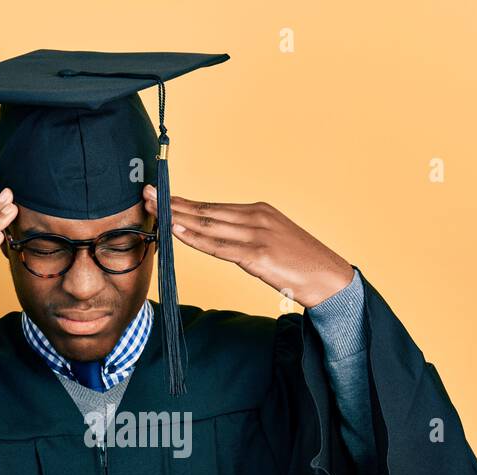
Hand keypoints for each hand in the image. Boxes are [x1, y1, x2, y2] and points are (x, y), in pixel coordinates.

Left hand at [143, 184, 352, 309]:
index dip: (185, 203)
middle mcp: (256, 217)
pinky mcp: (257, 255)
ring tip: (153, 210)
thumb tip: (219, 241)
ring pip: (208, 225)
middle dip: (173, 204)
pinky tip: (176, 231)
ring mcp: (256, 235)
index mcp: (260, 211)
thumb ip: (246, 238)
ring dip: (177, 217)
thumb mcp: (273, 242)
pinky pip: (218, 246)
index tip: (161, 197)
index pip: (213, 207)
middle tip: (146, 194)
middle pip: (206, 211)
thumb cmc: (302, 266)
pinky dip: (194, 238)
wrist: (330, 279)